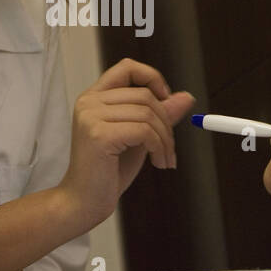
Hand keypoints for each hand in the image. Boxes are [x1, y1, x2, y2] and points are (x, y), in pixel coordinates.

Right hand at [56, 58, 195, 228]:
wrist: (83, 202)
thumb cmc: (107, 172)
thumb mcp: (138, 137)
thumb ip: (158, 115)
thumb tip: (186, 97)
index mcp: (94, 98)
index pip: (127, 68)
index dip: (152, 77)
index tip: (166, 99)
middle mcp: (89, 102)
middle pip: (145, 94)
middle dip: (166, 122)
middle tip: (169, 148)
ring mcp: (91, 117)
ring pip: (148, 113)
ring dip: (165, 139)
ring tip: (165, 159)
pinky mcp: (99, 135)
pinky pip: (144, 131)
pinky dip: (159, 147)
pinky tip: (158, 162)